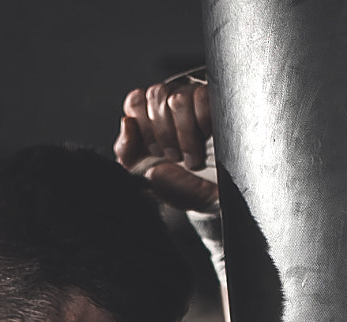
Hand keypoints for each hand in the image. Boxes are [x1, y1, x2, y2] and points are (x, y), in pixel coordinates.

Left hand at [115, 80, 219, 213]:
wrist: (216, 202)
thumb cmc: (181, 187)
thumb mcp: (146, 177)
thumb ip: (126, 151)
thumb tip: (127, 122)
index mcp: (151, 117)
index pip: (136, 101)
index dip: (144, 126)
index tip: (155, 151)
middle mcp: (173, 103)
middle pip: (157, 95)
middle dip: (164, 133)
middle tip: (175, 157)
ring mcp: (197, 99)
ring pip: (178, 98)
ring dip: (185, 133)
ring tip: (192, 156)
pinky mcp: (219, 102)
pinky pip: (203, 97)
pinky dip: (203, 122)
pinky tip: (208, 138)